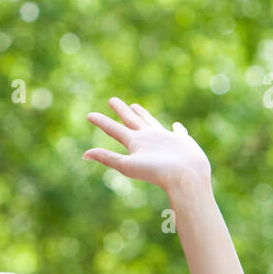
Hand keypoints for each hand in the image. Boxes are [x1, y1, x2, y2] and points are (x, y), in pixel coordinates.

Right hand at [83, 97, 211, 193]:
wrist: (187, 173)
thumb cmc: (156, 173)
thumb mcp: (127, 167)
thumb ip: (107, 158)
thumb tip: (85, 154)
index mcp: (136, 140)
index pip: (113, 129)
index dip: (101, 122)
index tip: (90, 114)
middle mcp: (151, 134)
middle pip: (132, 119)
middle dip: (121, 110)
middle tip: (113, 100)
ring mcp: (168, 136)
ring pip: (151, 122)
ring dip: (142, 114)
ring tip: (136, 106)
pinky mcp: (184, 142)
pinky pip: (178, 132)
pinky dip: (176, 129)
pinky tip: (176, 126)